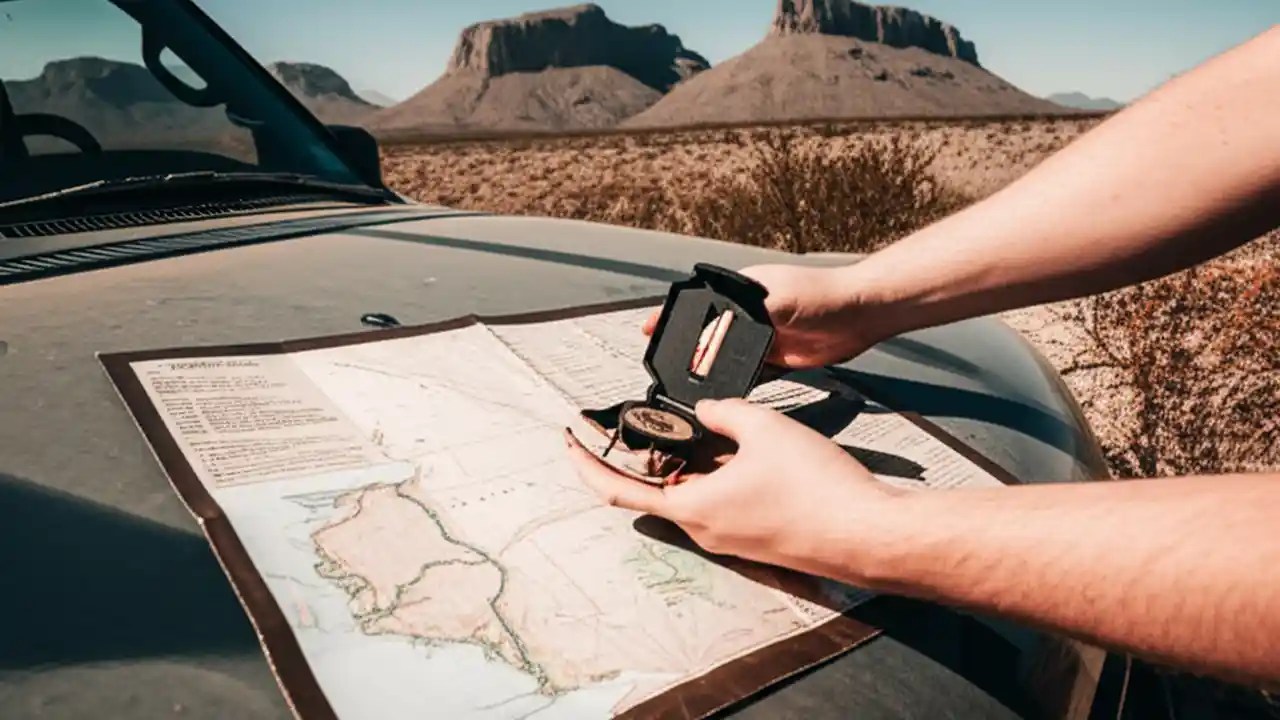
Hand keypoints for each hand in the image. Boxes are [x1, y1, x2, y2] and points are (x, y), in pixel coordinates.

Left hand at [564, 398, 900, 583]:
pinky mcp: (760, 538)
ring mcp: (733, 540)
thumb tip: (708, 410)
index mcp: (694, 508)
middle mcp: (706, 531)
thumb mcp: (764, 428)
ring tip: (687, 428)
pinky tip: (734, 449)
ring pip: (694, 496)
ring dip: (684, 465)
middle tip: (631, 423)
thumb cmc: (816, 486)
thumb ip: (724, 411)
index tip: (569, 442)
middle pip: (658, 491)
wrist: (869, 533)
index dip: (587, 465)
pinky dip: (714, 476)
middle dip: (643, 457)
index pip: (619, 490)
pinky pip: (722, 503)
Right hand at [644, 263, 886, 368]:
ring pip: (726, 352)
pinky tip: (723, 393)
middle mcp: (748, 310)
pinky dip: (736, 380)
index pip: (698, 300)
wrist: (861, 314)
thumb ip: (745, 317)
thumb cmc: (823, 296)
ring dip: (711, 366)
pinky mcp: (776, 355)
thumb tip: (715, 334)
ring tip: (687, 382)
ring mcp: (762, 333)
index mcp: (742, 288)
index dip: (672, 315)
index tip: (649, 329)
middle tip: (665, 364)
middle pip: (709, 330)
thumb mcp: (778, 301)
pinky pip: (748, 370)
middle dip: (688, 346)